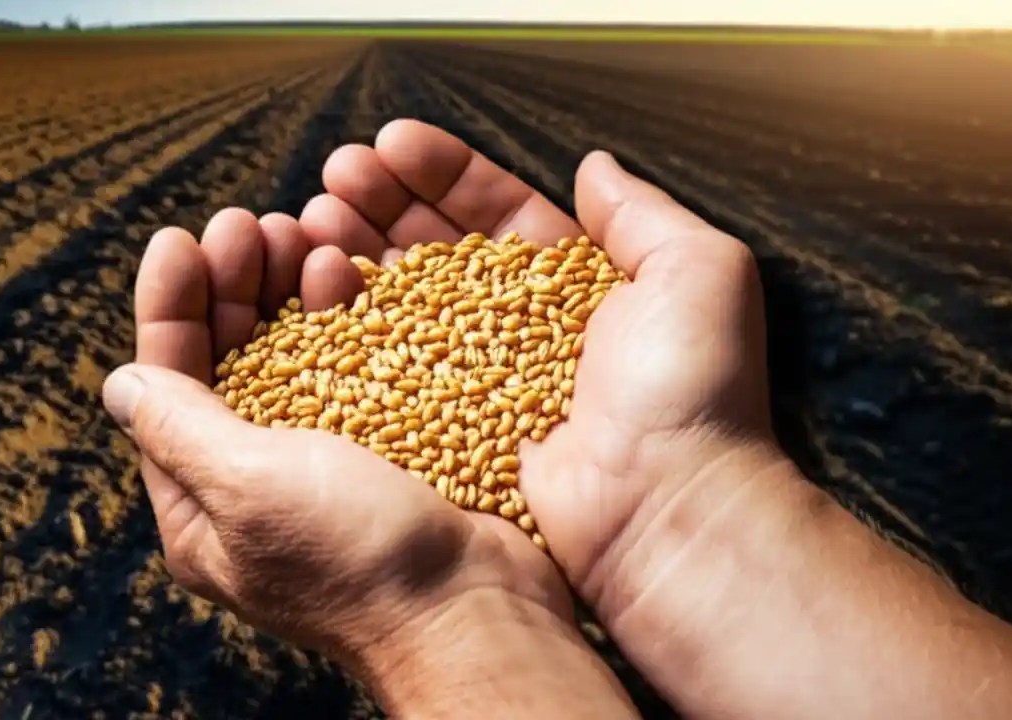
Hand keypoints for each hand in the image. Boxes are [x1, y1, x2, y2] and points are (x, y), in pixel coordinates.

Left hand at [104, 209, 637, 717]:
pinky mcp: (387, 448)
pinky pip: (354, 365)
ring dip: (290, 291)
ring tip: (304, 234)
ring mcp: (327, 466)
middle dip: (233, 287)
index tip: (181, 240)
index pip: (166, 389)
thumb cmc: (357, 560)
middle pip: (228, 363)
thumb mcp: (247, 486)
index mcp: (205, 508)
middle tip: (249, 222)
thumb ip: (178, 429)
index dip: (170, 309)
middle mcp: (259, 485)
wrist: (478, 611)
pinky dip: (348, 316)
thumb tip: (120, 386)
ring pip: (294, 355)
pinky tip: (355, 272)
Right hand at [300, 119, 775, 609]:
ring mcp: (479, 383)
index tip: (390, 142)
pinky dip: (350, 329)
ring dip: (356, 256)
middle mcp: (521, 331)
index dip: (442, 176)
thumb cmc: (689, 389)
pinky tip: (316, 288)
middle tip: (337, 174)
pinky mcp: (448, 431)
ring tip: (314, 219)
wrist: (666, 507)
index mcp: (574, 287)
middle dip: (385, 207)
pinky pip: (391, 372)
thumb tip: (592, 163)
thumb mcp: (697, 271)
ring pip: (403, 306)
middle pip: (437, 254)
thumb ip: (641, 213)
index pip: (496, 215)